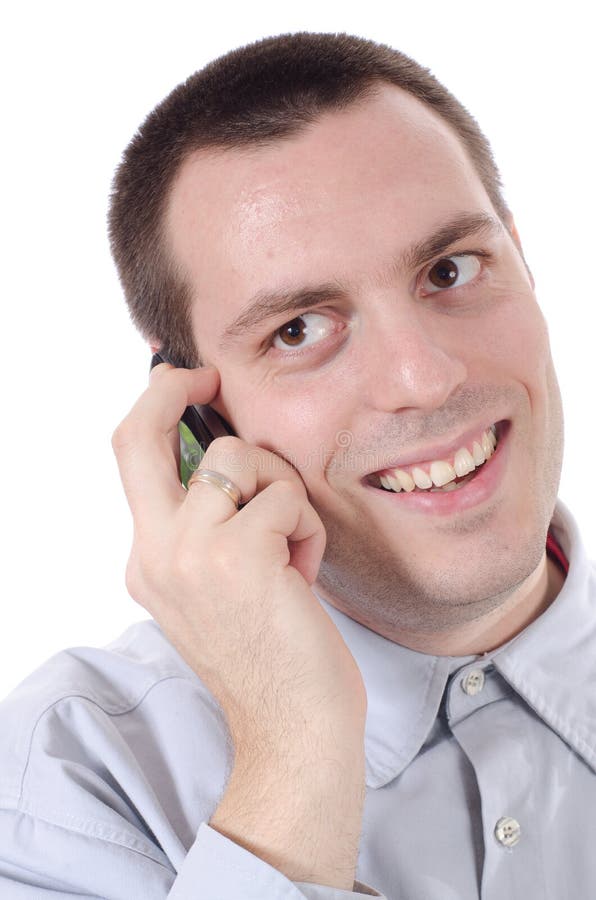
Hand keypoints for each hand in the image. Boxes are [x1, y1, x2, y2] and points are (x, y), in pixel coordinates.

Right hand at [111, 363, 366, 752]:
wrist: (293, 728)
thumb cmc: (270, 653)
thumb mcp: (218, 586)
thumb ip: (207, 525)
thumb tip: (223, 452)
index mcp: (147, 560)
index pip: (130, 460)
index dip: (155, 409)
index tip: (189, 384)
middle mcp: (154, 554)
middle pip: (137, 435)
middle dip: (170, 388)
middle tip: (207, 377)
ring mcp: (191, 554)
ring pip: (238, 456)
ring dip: (281, 488)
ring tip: (291, 543)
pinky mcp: (240, 557)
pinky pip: (286, 496)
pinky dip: (308, 525)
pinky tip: (305, 571)